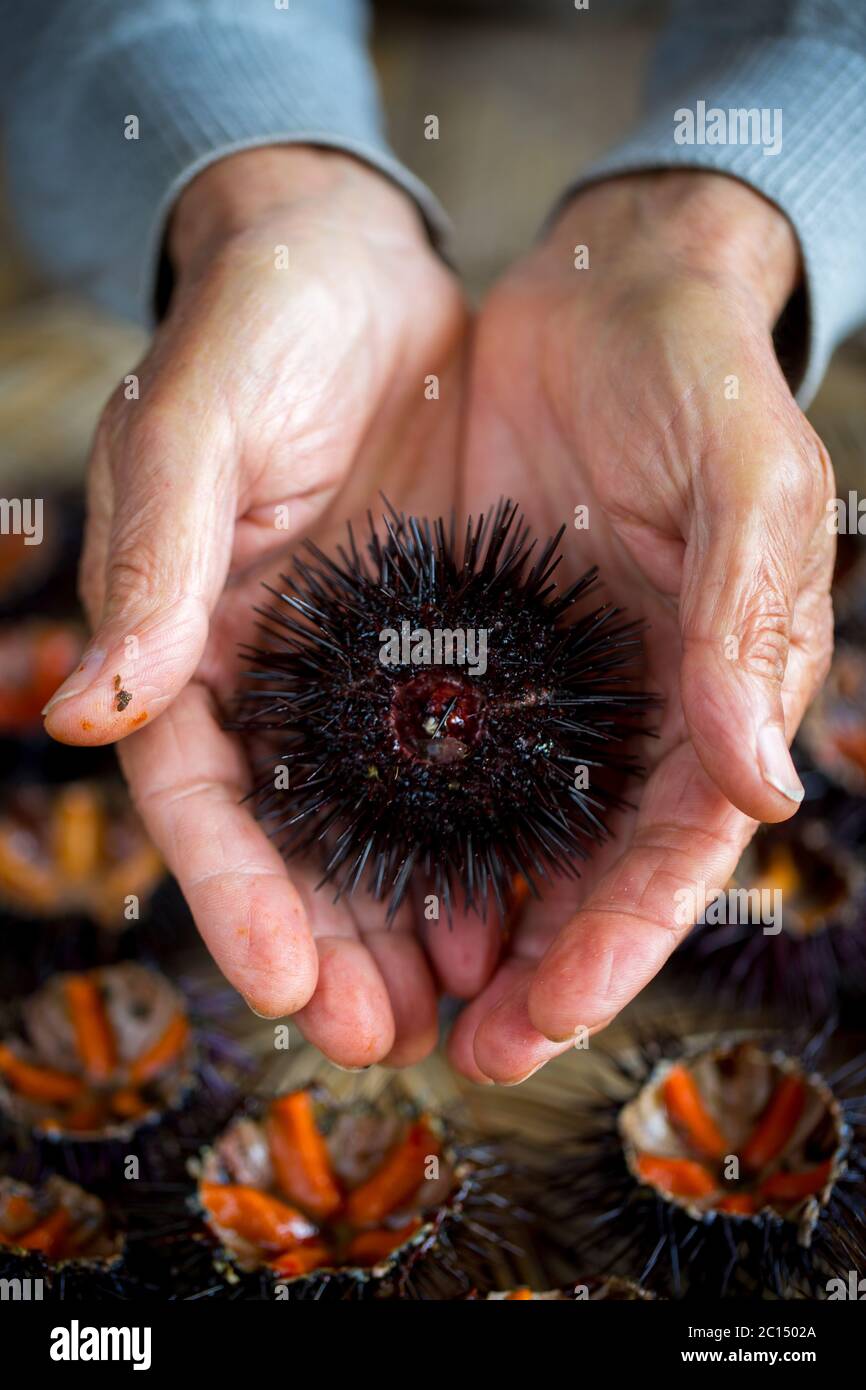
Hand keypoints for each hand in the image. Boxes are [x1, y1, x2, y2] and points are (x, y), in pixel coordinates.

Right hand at [42, 147, 468, 1066]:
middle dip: (329, 944)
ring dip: (409, 922)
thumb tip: (90, 709)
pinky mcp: (437, 642)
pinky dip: (480, 836)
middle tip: (383, 1036)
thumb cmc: (258, 320)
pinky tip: (519, 899)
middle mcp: (265, 669)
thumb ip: (158, 558)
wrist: (355, 261)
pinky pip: (459, 759)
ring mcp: (354, 664)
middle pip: (289, 839)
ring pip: (377, 825)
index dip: (231, 890)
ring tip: (462, 1005)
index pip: (195, 789)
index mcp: (186, 633)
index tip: (279, 982)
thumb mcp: (200, 423)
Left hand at [447, 172, 834, 1083]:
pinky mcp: (462, 646)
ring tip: (393, 1002)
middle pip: (585, 870)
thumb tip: (763, 792)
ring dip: (456, 925)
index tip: (553, 1012)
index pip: (674, 843)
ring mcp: (541, 684)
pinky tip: (359, 883)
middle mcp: (629, 709)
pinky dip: (401, 826)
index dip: (624, 934)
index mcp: (713, 688)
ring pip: (502, 835)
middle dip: (534, 967)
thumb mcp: (746, 478)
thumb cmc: (697, 372)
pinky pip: (427, 754)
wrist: (604, 289)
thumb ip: (749, 626)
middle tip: (464, 1050)